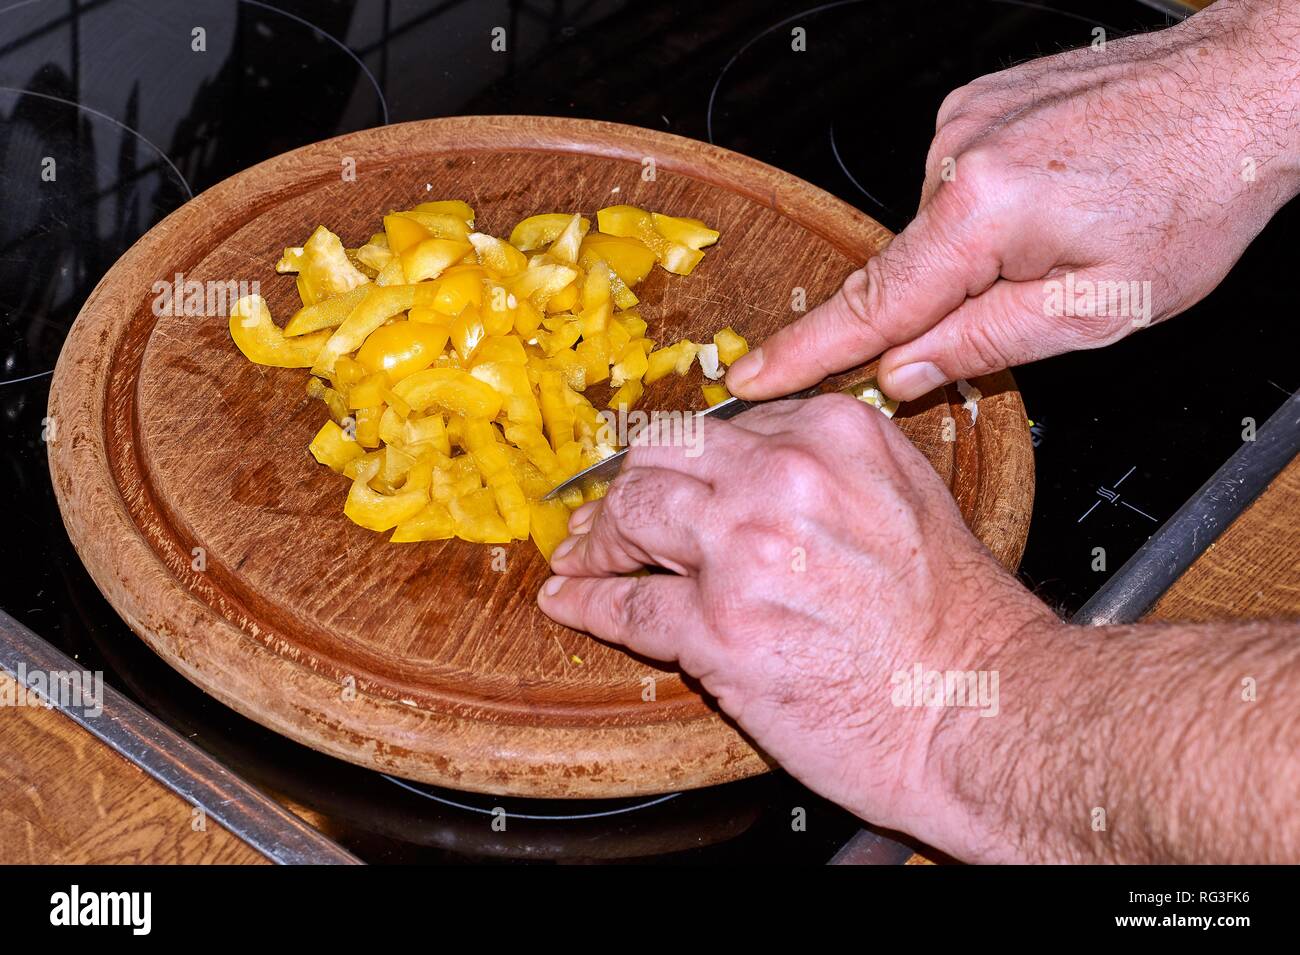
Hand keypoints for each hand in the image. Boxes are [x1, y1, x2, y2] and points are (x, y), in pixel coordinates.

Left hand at [537, 396, 1057, 837]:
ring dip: (593, 540)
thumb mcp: (903, 496)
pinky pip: (626, 608)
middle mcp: (780, 479)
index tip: (650, 473)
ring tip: (577, 554)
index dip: (672, 458)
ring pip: (631, 519)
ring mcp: (742, 553)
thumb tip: (751, 463)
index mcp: (829, 435)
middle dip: (620, 488)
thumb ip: (824, 467)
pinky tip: (571, 601)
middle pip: (659, 460)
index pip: (715, 427)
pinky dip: (588, 604)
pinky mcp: (718, 630)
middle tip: (599, 514)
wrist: (977, 706)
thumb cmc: (954, 617)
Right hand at [726, 0, 1299, 401]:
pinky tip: (1052, 203)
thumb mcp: (1100, 309)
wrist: (1248, 93)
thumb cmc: (1196, 191)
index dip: (807, 352)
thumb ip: (985, 345)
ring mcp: (963, 122)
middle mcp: (957, 156)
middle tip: (1028, 300)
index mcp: (983, 211)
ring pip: (936, 231)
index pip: (872, 304)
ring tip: (1067, 239)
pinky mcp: (977, 105)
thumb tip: (904, 372)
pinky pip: (954, 185)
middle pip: (908, 269)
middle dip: (941, 306)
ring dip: (976, 257)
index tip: (751, 378)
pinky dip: (984, 214)